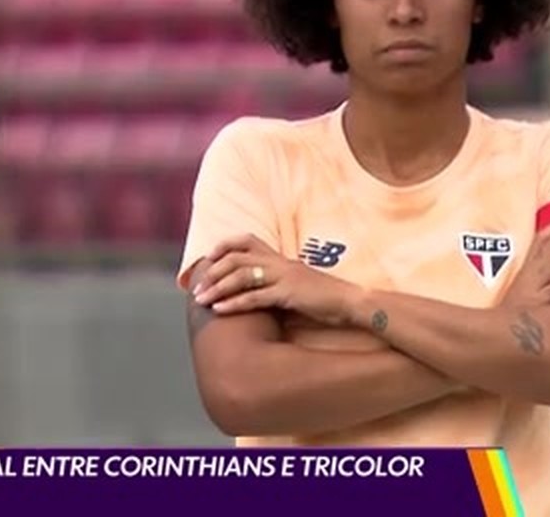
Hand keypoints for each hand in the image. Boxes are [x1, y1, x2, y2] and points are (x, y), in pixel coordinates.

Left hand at [192, 234, 360, 326]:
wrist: (352, 301)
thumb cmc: (324, 296)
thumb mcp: (297, 283)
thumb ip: (277, 281)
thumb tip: (257, 289)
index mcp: (281, 257)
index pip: (247, 239)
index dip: (225, 244)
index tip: (209, 256)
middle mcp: (279, 262)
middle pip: (237, 258)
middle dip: (213, 272)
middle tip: (197, 288)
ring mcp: (284, 277)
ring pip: (242, 276)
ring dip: (217, 288)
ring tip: (201, 300)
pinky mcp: (288, 294)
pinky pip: (255, 297)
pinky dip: (234, 303)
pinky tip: (219, 310)